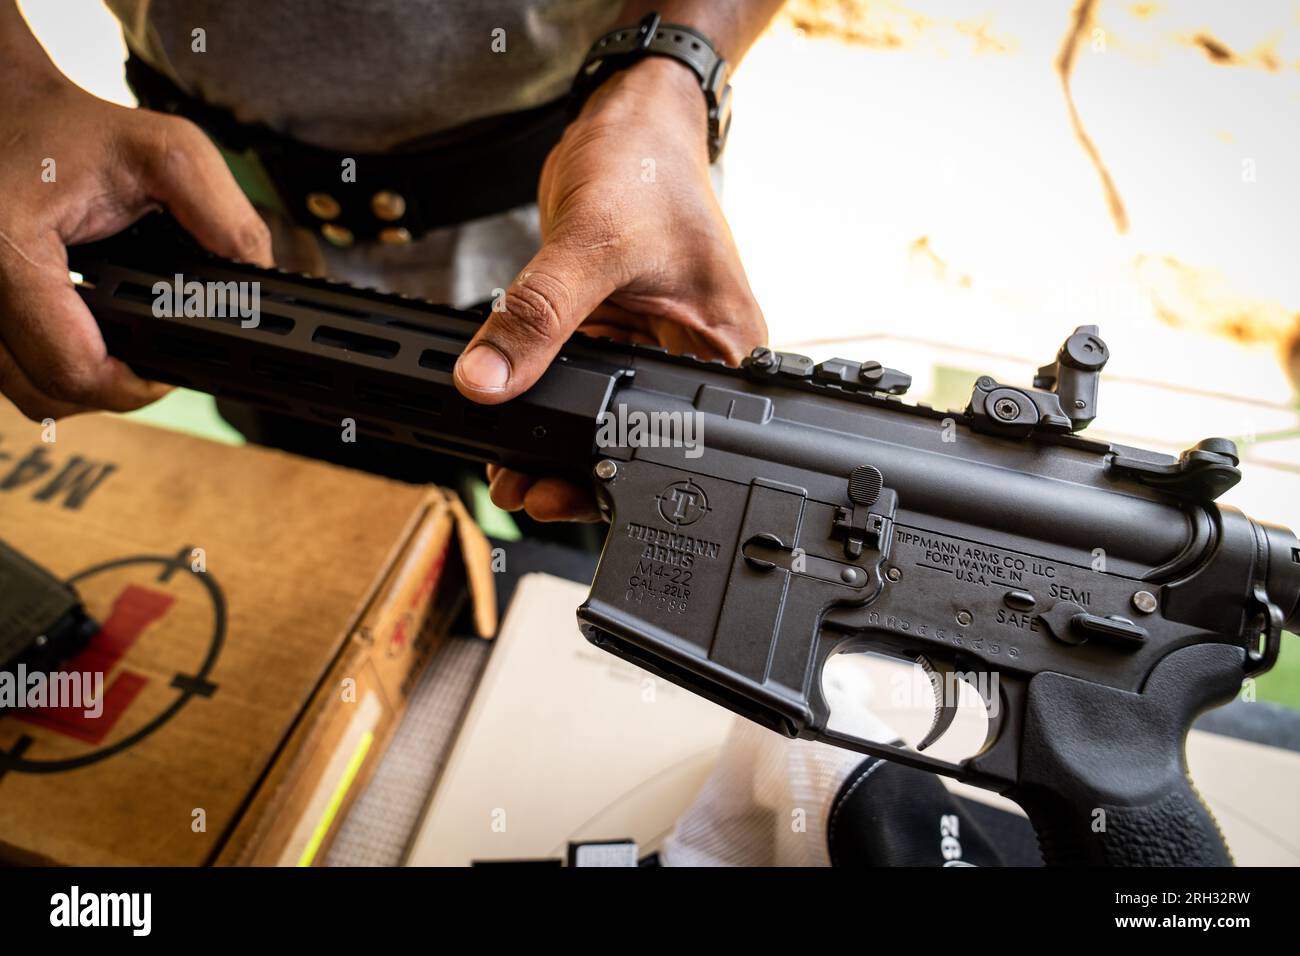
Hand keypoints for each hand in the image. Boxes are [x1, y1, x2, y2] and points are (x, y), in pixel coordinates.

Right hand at [0, 69, 271, 419]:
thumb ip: (223, 216)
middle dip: (112, 388)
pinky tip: (87, 338)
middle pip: (46, 390)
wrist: (7, 109)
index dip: (135, 384)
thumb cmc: (72, 128)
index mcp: (10, 245)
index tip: (169, 370)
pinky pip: (8, 368)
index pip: (74, 367)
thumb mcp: (168, 152)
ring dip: (79, 383)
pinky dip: (50, 365)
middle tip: (154, 365)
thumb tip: (257, 278)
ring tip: (124, 351)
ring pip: (24, 388)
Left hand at [455, 57, 766, 521]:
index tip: (552, 491)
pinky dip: (541, 390)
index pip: (676, 441)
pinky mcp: (616, 327)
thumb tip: (487, 380)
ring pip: (600, 412)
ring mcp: (653, 344)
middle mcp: (695, 356)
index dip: (613, 474)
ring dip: (549, 431)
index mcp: (726, 352)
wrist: (626, 118)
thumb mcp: (594, 245)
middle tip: (516, 485)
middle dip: (570, 466)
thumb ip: (539, 316)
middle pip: (636, 438)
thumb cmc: (648, 167)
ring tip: (502, 457)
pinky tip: (511, 402)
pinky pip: (575, 375)